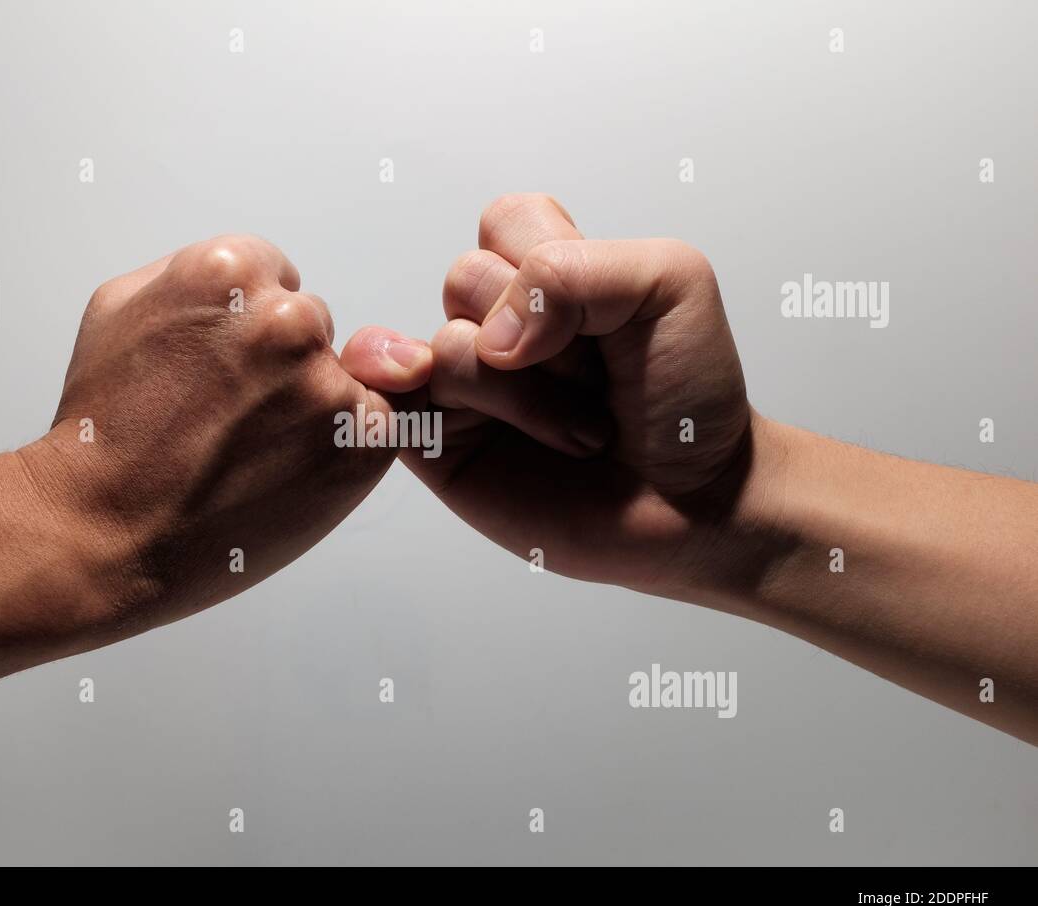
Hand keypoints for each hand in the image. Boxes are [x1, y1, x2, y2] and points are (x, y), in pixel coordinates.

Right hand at [17, 234, 431, 630]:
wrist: (103, 531)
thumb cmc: (103, 434)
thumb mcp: (117, 310)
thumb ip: (187, 274)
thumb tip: (245, 277)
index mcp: (227, 271)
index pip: (277, 277)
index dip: (249, 331)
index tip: (222, 372)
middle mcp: (283, 318)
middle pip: (311, 327)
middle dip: (282, 366)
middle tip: (230, 420)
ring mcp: (324, 380)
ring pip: (345, 378)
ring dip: (313, 408)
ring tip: (249, 454)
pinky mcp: (358, 441)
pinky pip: (382, 426)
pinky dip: (349, 448)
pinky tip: (292, 470)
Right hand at [403, 194, 753, 594]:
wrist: (696, 503)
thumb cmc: (688, 396)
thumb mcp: (670, 284)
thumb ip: (576, 268)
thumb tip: (489, 337)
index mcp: (546, 277)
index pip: (505, 222)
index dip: (550, 268)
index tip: (607, 321)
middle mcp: (497, 324)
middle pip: (464, 280)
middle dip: (546, 338)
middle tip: (597, 386)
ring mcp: (465, 385)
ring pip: (440, 349)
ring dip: (522, 396)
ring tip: (578, 435)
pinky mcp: (439, 445)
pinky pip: (389, 405)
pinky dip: (406, 400)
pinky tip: (468, 423)